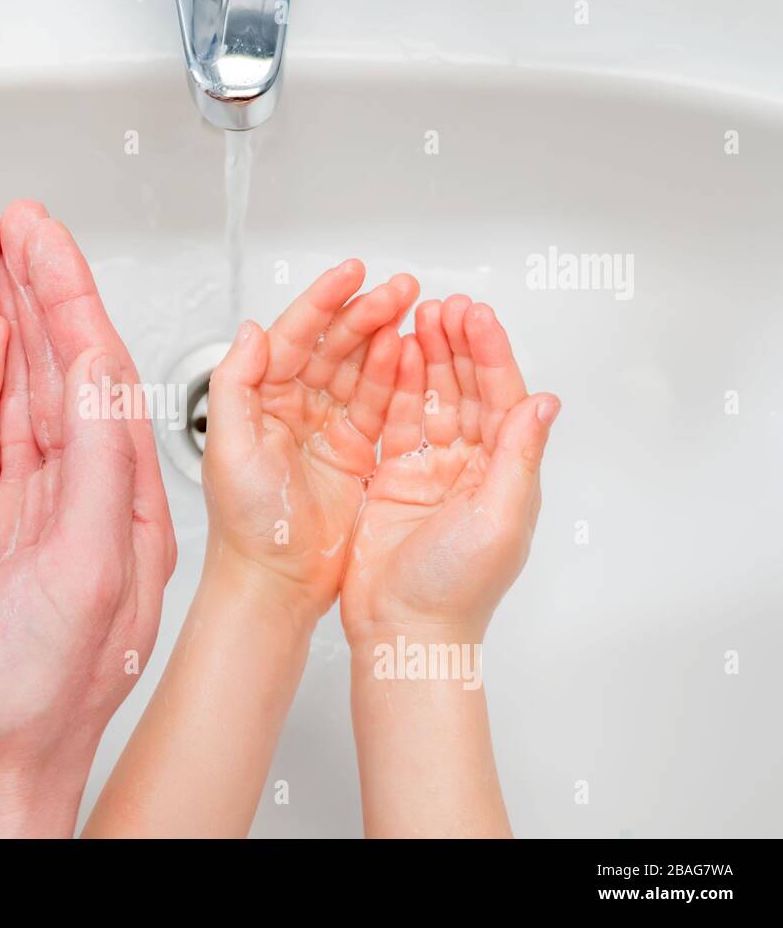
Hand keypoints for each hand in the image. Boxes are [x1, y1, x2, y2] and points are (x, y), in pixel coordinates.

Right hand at [0, 201, 175, 837]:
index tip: (42, 236)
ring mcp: (23, 515)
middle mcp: (78, 503)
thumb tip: (94, 375)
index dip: (70, 296)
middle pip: (57, 368)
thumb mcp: (87, 576)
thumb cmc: (40, 704)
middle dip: (36, 289)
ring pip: (15, 392)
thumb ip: (95, 471)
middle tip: (11, 224)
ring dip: (1, 321)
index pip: (99, 374)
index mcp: (121, 508)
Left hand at [202, 262, 418, 619]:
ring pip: (362, 368)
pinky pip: (380, 404)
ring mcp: (327, 428)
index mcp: (260, 397)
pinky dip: (398, 378)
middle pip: (335, 343)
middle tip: (401, 289)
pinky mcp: (355, 452)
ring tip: (414, 312)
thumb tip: (253, 331)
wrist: (273, 581)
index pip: (294, 334)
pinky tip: (415, 356)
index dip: (323, 300)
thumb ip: (235, 384)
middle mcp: (293, 406)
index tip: (352, 272)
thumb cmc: (243, 523)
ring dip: (387, 337)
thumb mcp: (227, 447)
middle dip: (367, 311)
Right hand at [340, 295, 559, 649]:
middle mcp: (470, 466)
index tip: (475, 314)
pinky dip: (392, 388)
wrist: (402, 631)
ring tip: (414, 318)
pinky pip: (394, 421)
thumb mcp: (500, 520)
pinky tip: (390, 357)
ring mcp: (429, 471)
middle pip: (466, 389)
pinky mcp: (391, 479)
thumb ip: (519, 458)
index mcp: (504, 473)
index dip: (490, 353)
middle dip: (456, 344)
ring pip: (430, 398)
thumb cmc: (455, 591)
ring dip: (425, 357)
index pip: (502, 397)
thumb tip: (545, 404)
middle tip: (441, 305)